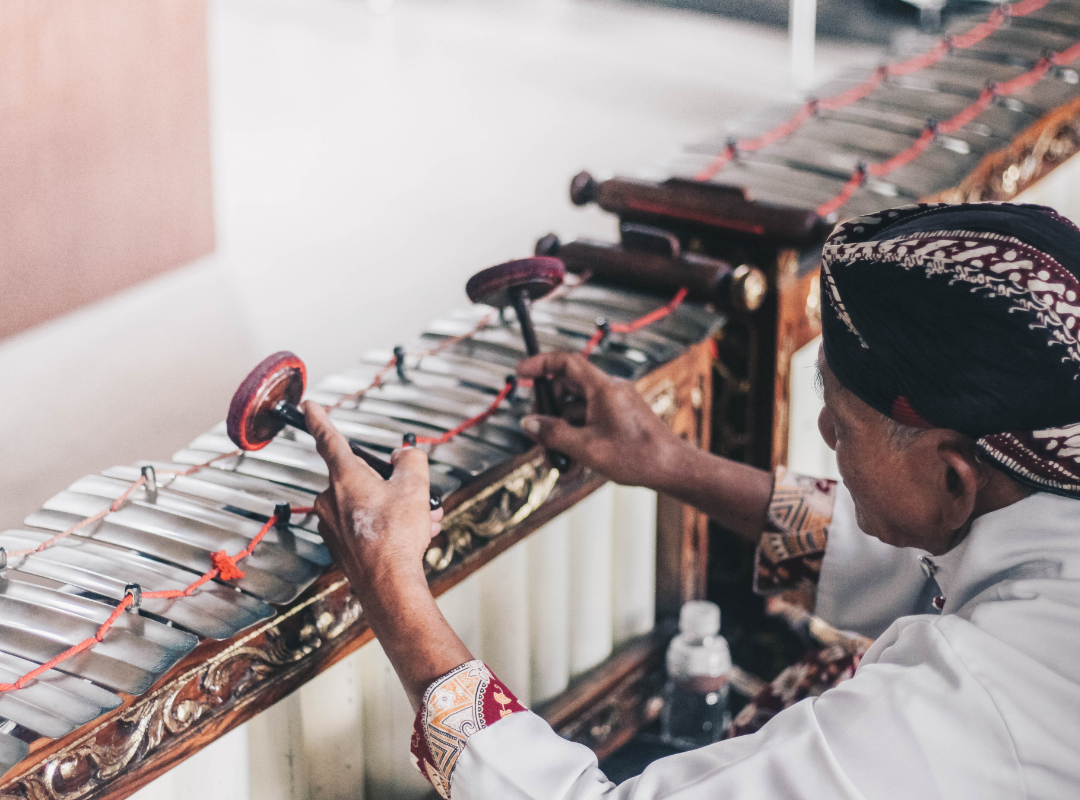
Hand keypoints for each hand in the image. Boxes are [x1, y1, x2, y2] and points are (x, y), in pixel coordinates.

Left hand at [303, 401, 442, 590]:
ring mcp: (331, 523)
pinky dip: (386, 524)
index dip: (318, 419)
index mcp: (345, 476)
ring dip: (396, 507)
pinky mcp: (339, 544)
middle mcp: (331, 497)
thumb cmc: (396, 536)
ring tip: (422, 521)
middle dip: (393, 483)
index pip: (327, 438)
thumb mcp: (415, 486)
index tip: (308, 406)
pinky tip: (409, 536)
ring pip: (368, 502)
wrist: (389, 585)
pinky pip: (364, 523)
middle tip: (418, 496)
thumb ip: (410, 459)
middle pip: (363, 476)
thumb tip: (404, 455)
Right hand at [516, 352, 687, 488]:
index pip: (566, 362)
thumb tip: (529, 423)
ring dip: (563, 429)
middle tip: (538, 431)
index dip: (540, 363)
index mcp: (603, 389)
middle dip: (549, 408)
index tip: (520, 371)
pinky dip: (578, 435)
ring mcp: (616, 404)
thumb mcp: (587, 448)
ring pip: (577, 407)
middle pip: (567, 386)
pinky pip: (590, 419)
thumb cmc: (638, 456)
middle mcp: (610, 390)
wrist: (671, 468)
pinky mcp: (620, 418)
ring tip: (558, 458)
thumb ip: (553, 434)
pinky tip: (574, 461)